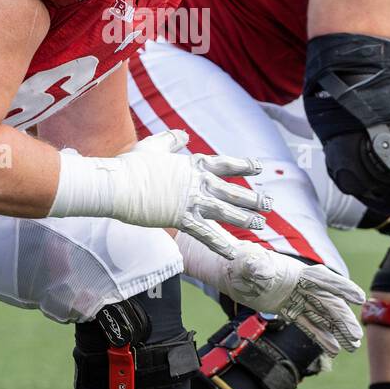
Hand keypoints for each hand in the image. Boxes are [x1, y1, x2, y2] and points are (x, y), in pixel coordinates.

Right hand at [117, 130, 271, 256]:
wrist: (118, 184)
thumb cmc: (132, 165)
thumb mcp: (153, 146)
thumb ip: (171, 140)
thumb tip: (184, 135)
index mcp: (193, 164)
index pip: (226, 164)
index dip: (244, 165)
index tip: (259, 168)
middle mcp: (198, 183)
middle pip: (232, 192)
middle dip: (253, 199)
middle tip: (270, 204)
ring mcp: (192, 201)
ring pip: (226, 213)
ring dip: (246, 220)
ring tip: (262, 225)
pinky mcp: (182, 219)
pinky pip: (206, 234)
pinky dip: (221, 245)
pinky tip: (235, 253)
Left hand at [222, 242, 365, 354]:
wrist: (232, 272)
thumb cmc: (240, 262)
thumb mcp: (247, 262)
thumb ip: (257, 266)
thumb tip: (262, 270)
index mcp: (296, 271)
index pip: (322, 280)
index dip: (341, 288)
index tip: (359, 298)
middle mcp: (301, 285)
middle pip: (328, 302)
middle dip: (343, 319)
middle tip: (357, 336)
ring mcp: (297, 298)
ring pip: (322, 315)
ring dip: (338, 330)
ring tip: (353, 346)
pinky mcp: (290, 309)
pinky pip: (309, 324)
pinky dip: (321, 335)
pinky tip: (334, 349)